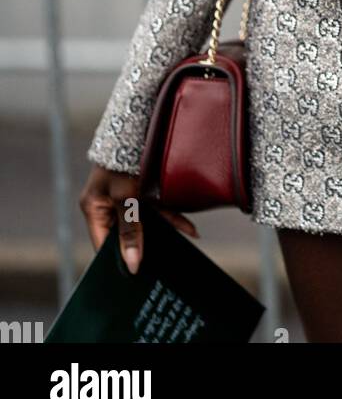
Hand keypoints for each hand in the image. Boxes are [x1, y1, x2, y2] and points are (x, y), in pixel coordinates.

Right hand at [79, 165, 198, 273]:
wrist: (139, 123)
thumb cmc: (123, 160)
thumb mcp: (125, 198)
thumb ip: (129, 231)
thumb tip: (132, 265)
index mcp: (94, 208)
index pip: (103, 244)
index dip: (119, 259)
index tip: (136, 275)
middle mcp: (109, 205)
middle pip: (126, 234)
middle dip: (146, 247)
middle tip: (163, 266)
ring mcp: (127, 197)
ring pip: (146, 222)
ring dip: (166, 231)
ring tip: (185, 242)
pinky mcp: (143, 189)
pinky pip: (157, 209)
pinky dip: (172, 218)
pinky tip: (189, 228)